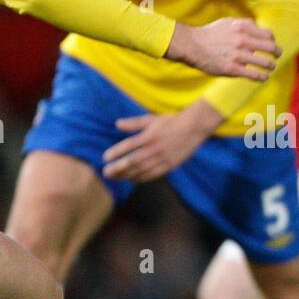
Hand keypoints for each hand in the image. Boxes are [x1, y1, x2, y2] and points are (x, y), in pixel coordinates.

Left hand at [101, 101, 221, 182]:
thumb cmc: (171, 122)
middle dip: (117, 168)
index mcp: (149, 136)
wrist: (194, 128)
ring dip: (126, 175)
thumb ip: (134, 123)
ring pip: (141, 170)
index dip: (116, 152)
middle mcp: (155, 148)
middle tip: (106, 173)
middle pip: (132, 161)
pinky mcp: (170, 165)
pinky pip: (153, 174)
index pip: (128, 146)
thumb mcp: (152, 119)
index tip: (105, 157)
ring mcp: (163, 158)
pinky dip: (141, 178)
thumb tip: (117, 124)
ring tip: (115, 177)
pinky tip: (131, 180)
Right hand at [166, 18, 278, 79]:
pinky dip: (262, 77)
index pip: (268, 35)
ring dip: (270, 66)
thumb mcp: (227, 22)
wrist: (192, 45)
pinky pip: (254, 74)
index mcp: (243, 27)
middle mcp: (242, 40)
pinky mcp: (232, 69)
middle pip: (271, 48)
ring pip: (265, 63)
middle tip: (277, 57)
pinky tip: (263, 78)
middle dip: (277, 53)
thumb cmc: (210, 34)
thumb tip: (258, 26)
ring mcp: (238, 55)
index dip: (272, 41)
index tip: (271, 46)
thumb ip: (244, 24)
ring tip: (270, 68)